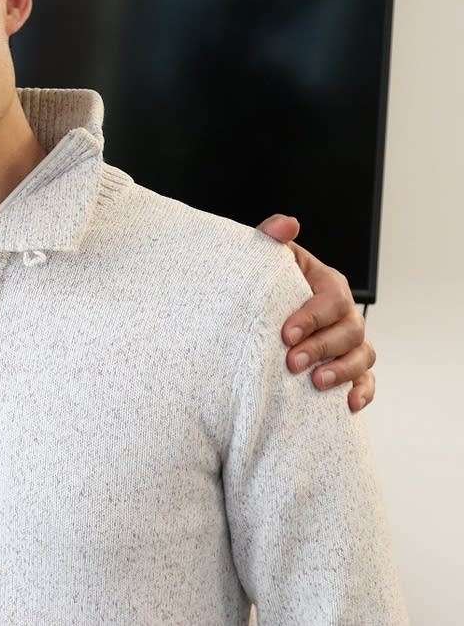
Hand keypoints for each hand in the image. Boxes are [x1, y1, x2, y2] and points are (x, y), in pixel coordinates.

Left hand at [257, 214, 374, 411]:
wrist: (261, 309)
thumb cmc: (266, 283)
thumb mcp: (266, 258)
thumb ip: (271, 238)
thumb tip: (286, 224)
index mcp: (327, 285)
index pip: (330, 299)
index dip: (312, 317)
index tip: (286, 333)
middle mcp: (344, 313)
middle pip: (349, 331)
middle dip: (322, 347)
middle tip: (293, 362)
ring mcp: (351, 341)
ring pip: (363, 356)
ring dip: (342, 371)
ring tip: (316, 383)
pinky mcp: (351, 366)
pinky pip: (367, 380)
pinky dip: (362, 392)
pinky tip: (348, 404)